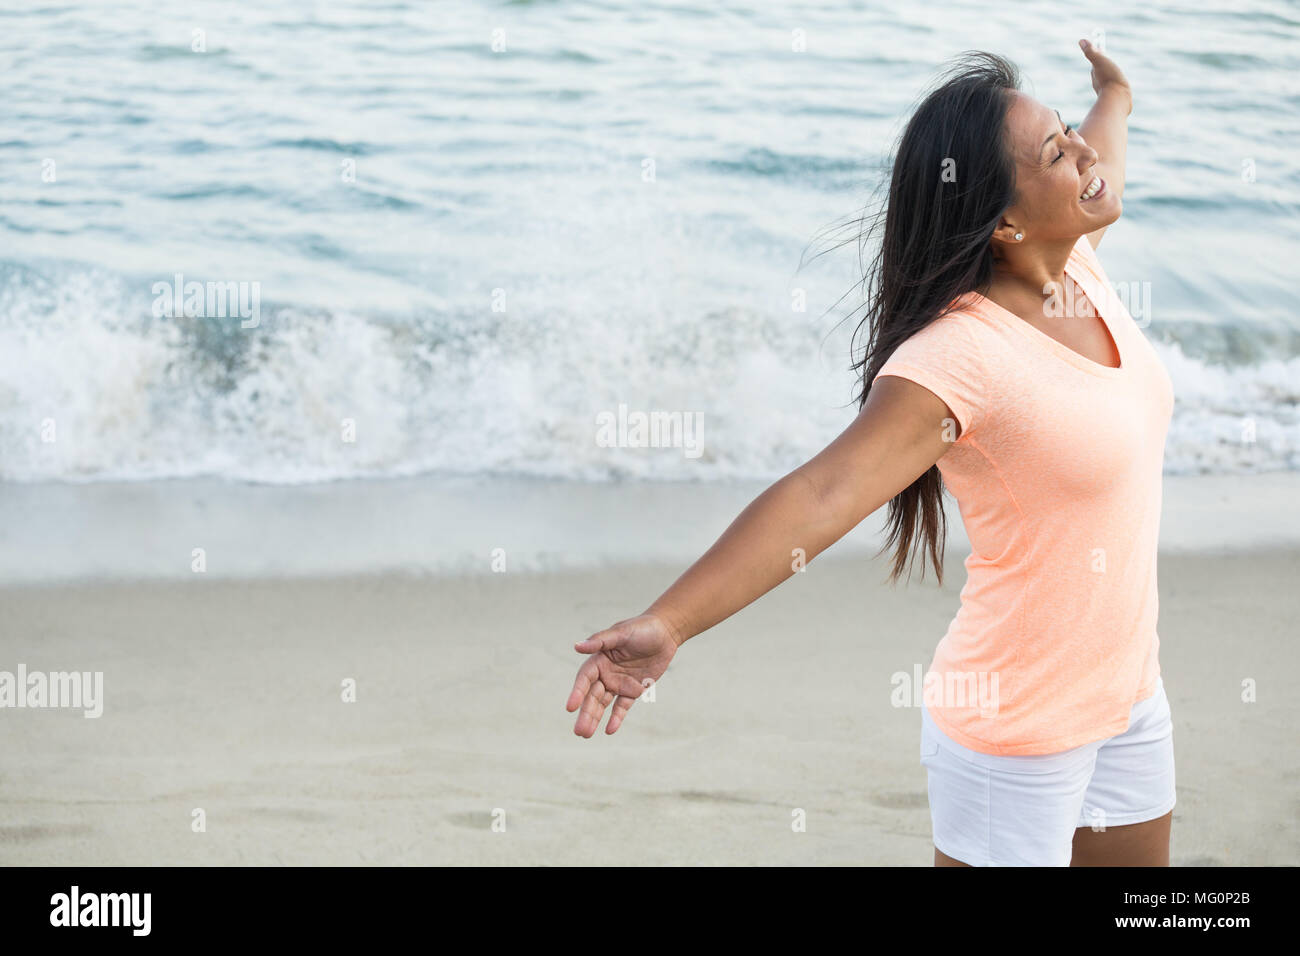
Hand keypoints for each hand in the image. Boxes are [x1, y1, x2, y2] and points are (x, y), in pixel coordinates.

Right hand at [566, 614, 678, 736]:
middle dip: (586, 713)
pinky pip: (622, 707)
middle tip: (579, 731)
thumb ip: (599, 641)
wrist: (665, 633)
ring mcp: (619, 683)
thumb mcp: (621, 633)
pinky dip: (616, 718)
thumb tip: (576, 646)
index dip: (577, 693)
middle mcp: (606, 673)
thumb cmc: (641, 628)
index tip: (570, 707)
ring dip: (595, 718)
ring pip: (604, 704)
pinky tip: (609, 730)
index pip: (585, 679)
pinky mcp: (633, 690)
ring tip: (586, 734)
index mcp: (599, 659)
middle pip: (592, 696)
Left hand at [1079, 38, 1130, 99]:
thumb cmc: (1109, 78)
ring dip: (1108, 73)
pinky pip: (1114, 88)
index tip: (1098, 46)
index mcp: (1096, 72)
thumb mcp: (1100, 62)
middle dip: (1101, 62)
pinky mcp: (1114, 97)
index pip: (1096, 59)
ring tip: (1111, 70)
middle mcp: (1098, 81)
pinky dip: (1114, 84)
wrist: (1117, 100)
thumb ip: (1091, 52)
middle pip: (1099, 69)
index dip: (1097, 52)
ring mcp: (1106, 90)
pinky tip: (1118, 87)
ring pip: (1106, 79)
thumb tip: (1081, 41)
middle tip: (1102, 54)